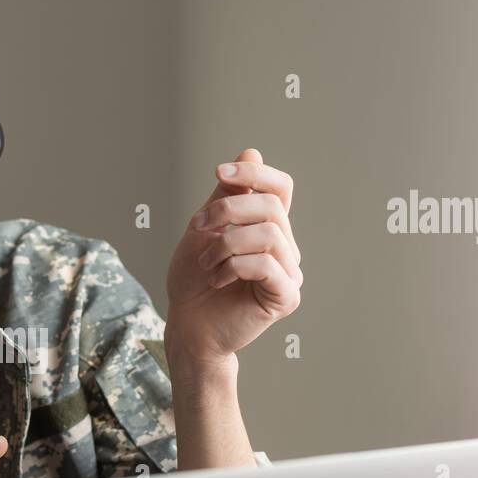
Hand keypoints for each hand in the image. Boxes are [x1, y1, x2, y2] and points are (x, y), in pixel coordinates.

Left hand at [165, 148, 302, 373]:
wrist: (187, 326)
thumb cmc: (194, 281)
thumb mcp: (205, 228)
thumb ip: (227, 194)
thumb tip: (251, 151)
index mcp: (270, 229)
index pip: (280, 188)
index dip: (255, 172)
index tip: (220, 171)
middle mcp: (285, 249)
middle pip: (271, 207)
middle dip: (227, 210)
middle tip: (197, 227)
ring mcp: (289, 274)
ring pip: (269, 234)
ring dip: (225, 244)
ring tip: (205, 263)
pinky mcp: (286, 297)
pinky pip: (266, 265)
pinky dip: (233, 266)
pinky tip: (216, 279)